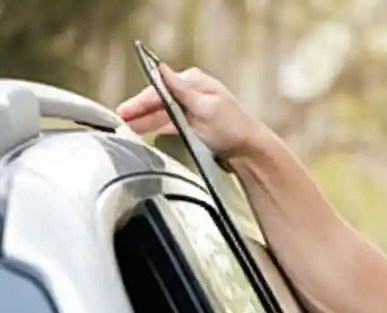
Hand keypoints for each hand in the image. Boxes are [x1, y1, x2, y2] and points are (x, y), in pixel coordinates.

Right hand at [116, 64, 268, 159]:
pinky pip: (166, 122)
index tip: (124, 110)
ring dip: (142, 119)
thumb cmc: (233, 128)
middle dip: (137, 110)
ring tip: (124, 127)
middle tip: (118, 119)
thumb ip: (180, 90)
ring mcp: (190, 107)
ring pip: (159, 112)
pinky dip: (153, 127)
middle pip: (157, 100)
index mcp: (194, 82)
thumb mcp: (206, 107)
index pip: (159, 88)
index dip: (140, 101)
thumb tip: (160, 68)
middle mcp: (191, 91)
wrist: (249, 151)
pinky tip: (141, 131)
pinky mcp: (191, 123)